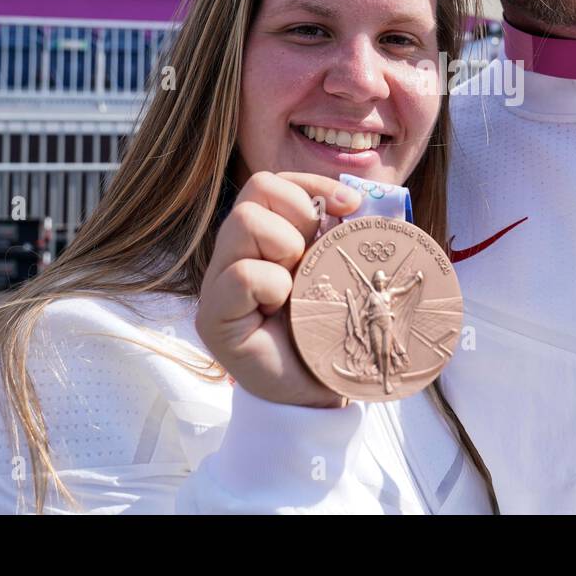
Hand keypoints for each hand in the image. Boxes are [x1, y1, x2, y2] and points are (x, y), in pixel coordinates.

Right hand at [195, 171, 360, 407]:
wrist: (316, 392)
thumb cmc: (327, 330)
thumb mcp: (338, 272)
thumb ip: (341, 236)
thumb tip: (362, 202)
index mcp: (262, 238)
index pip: (272, 183)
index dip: (311, 184)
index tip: (348, 205)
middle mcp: (234, 253)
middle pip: (255, 189)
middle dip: (298, 212)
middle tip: (313, 253)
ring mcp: (218, 283)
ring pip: (243, 222)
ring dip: (285, 245)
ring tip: (296, 282)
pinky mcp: (213, 315)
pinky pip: (242, 274)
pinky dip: (273, 285)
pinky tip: (282, 307)